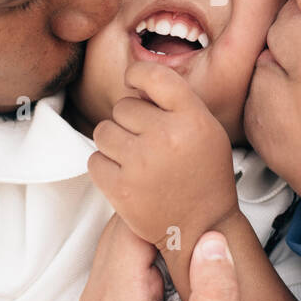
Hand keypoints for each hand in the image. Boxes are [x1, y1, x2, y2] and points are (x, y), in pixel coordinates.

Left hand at [79, 215, 239, 300]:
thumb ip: (217, 293)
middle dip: (158, 216)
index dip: (164, 207)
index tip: (194, 202)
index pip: (130, 223)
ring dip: (153, 238)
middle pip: (121, 230)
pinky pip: (122, 267)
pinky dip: (147, 257)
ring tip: (193, 239)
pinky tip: (178, 267)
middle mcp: (97, 299)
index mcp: (117, 299)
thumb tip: (213, 241)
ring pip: (120, 246)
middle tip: (198, 214)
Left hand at [88, 61, 238, 250]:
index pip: (152, 75)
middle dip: (129, 121)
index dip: (137, 74)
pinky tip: (125, 175)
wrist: (202, 226)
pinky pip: (94, 160)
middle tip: (147, 141)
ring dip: (114, 141)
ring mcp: (141, 163)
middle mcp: (166, 136)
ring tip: (134, 157)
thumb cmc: (204, 176)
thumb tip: (135, 85)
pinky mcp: (121, 189)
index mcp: (192, 118)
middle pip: (122, 106)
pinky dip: (105, 166)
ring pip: (103, 130)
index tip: (133, 81)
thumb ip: (175, 103)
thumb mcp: (206, 129)